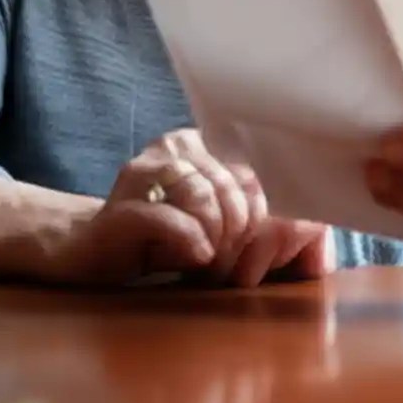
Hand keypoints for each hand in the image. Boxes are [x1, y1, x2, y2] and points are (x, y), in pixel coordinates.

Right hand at [50, 129, 331, 285]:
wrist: (89, 250)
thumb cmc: (163, 238)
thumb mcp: (214, 220)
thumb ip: (253, 212)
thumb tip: (312, 227)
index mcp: (199, 144)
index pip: (253, 167)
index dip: (267, 206)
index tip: (263, 238)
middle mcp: (172, 148)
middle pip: (233, 182)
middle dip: (244, 227)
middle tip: (237, 257)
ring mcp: (142, 173)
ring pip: (204, 196)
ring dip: (218, 236)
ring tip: (214, 259)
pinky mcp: (120, 208)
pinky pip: (169, 218)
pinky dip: (191, 240)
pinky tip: (198, 256)